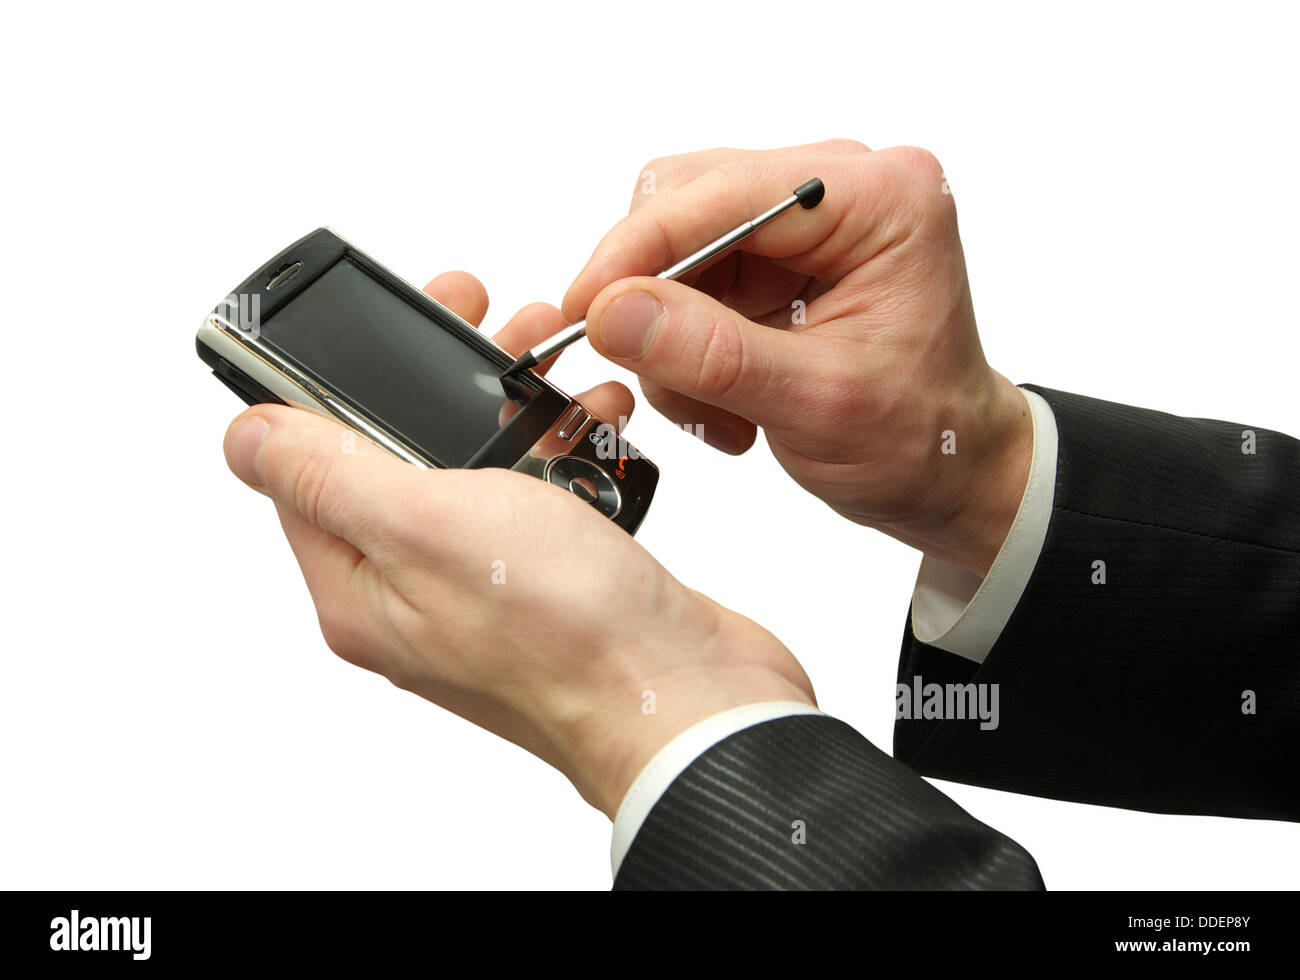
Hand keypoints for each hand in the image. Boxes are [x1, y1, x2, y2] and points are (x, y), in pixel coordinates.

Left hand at [221, 273, 813, 816]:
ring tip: (552, 361)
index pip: (308, 473)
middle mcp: (416, 598)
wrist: (689, 697)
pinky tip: (594, 422)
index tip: (376, 329)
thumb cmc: (566, 632)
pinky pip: (538, 498)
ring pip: (478, 472)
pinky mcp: (554, 585)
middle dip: (438, 383)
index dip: (332, 390)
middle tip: (481, 318)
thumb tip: (244, 437)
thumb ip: (328, 474)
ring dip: (510, 407)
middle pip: (399, 461)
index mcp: (361, 590)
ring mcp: (487, 594)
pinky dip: (562, 450)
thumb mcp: (424, 525)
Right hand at [554, 141, 1032, 575]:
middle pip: (687, 199)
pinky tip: (721, 399)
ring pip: (674, 244)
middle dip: (651, 293)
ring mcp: (802, 223)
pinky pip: (684, 282)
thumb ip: (713, 355)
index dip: (642, 247)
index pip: (726, 191)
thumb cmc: (920, 438)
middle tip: (653, 373)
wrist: (949, 471)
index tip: (585, 308)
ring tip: (713, 408)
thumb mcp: (818, 405)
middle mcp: (840, 189)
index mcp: (880, 199)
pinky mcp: (773, 259)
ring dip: (666, 332)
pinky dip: (680, 347)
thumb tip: (612, 314)